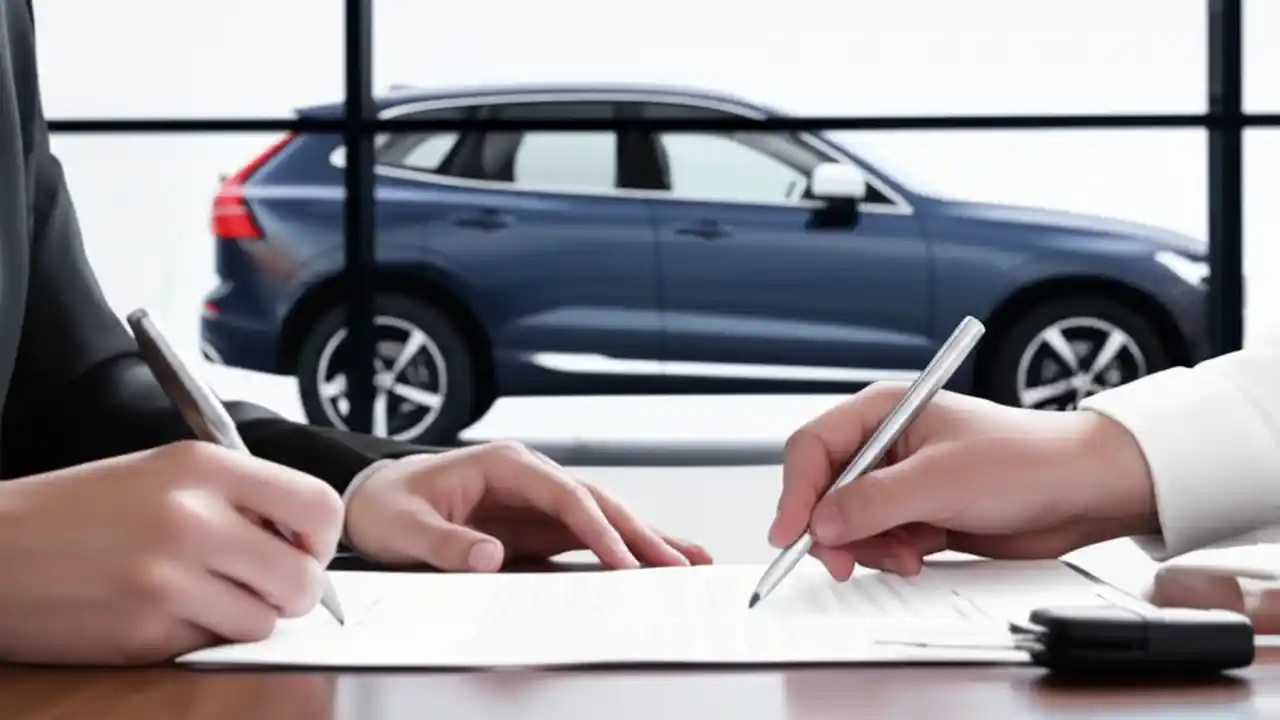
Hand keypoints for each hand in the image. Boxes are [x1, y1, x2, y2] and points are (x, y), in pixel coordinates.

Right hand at [0, 441, 343, 664]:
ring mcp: (168, 579)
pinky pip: (213, 647)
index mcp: (204, 467)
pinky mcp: (144, 633)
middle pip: (303, 578)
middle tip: (258, 584)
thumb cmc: (79, 511)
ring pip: (264, 623)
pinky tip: (160, 612)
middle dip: (290, 591)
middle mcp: (193, 518)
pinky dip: (198, 638)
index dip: (320, 539)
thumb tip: (306, 536)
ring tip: (198, 595)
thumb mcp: (164, 472)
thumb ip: (239, 495)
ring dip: (243, 618)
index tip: (303, 548)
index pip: (319, 507)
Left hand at [344, 441, 711, 570]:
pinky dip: (621, 550)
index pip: (564, 494)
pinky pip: (587, 538)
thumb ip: (446, 541)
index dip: (597, 528)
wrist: (374, 499)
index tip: (623, 561)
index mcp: (504, 463)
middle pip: (597, 502)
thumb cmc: (388, 504)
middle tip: (680, 564)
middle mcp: (530, 476)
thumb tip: (491, 557)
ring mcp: (537, 501)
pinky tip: (652, 564)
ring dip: (644, 539)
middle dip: (640, 533)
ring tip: (690, 562)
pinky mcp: (537, 525)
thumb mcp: (405, 525)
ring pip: (602, 517)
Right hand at [769, 382, 1158, 579]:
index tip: (791, 533)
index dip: (797, 491)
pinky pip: (879, 539)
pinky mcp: (920, 513)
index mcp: (884, 411)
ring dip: (867, 546)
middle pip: (824, 489)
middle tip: (842, 560)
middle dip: (832, 528)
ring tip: (904, 556)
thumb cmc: (1027, 460)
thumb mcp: (941, 480)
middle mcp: (887, 444)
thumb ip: (872, 502)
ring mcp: (902, 481)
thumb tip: (818, 523)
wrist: (1083, 491)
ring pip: (849, 521)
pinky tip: (918, 556)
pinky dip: (890, 555)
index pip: (813, 447)